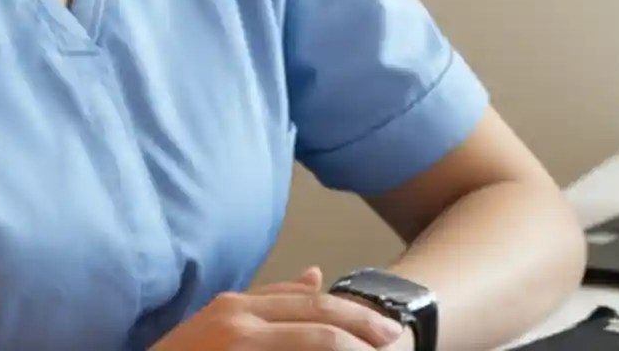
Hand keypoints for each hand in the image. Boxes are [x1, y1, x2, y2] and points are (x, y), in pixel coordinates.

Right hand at [150, 267, 405, 349]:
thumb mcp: (222, 327)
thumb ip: (269, 302)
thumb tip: (315, 275)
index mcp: (237, 307)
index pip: (310, 301)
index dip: (353, 312)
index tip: (386, 327)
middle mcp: (237, 318)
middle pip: (319, 314)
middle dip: (362, 327)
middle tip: (396, 341)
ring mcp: (236, 341)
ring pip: (314, 339)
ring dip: (350, 346)